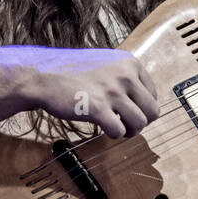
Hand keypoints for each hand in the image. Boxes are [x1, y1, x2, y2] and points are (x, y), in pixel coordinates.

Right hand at [28, 48, 159, 138]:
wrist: (44, 78)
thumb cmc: (73, 73)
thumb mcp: (106, 63)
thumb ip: (126, 76)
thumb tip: (145, 100)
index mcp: (130, 63)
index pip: (153, 95)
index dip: (143, 109)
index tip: (129, 112)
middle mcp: (125, 75)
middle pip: (152, 111)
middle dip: (141, 123)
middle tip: (126, 125)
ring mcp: (112, 91)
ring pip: (140, 123)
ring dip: (129, 131)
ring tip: (117, 128)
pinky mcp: (98, 108)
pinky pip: (119, 131)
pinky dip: (114, 135)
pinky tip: (103, 129)